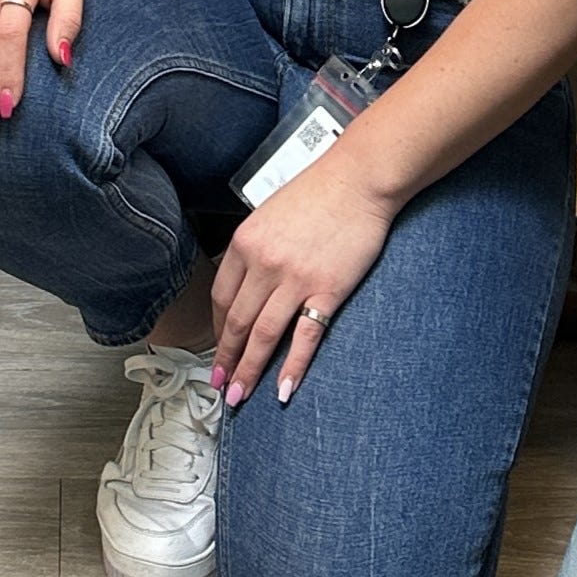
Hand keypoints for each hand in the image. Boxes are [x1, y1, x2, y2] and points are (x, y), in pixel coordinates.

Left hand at [209, 145, 396, 406]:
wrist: (359, 179)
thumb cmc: (319, 193)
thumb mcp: (270, 214)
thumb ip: (256, 250)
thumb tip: (248, 288)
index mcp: (245, 242)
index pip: (221, 297)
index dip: (218, 330)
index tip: (219, 350)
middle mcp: (264, 262)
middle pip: (237, 322)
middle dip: (227, 359)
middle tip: (221, 385)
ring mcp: (295, 279)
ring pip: (263, 335)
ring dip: (249, 371)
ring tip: (241, 396)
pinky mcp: (326, 291)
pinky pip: (305, 338)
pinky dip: (292, 367)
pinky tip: (284, 390)